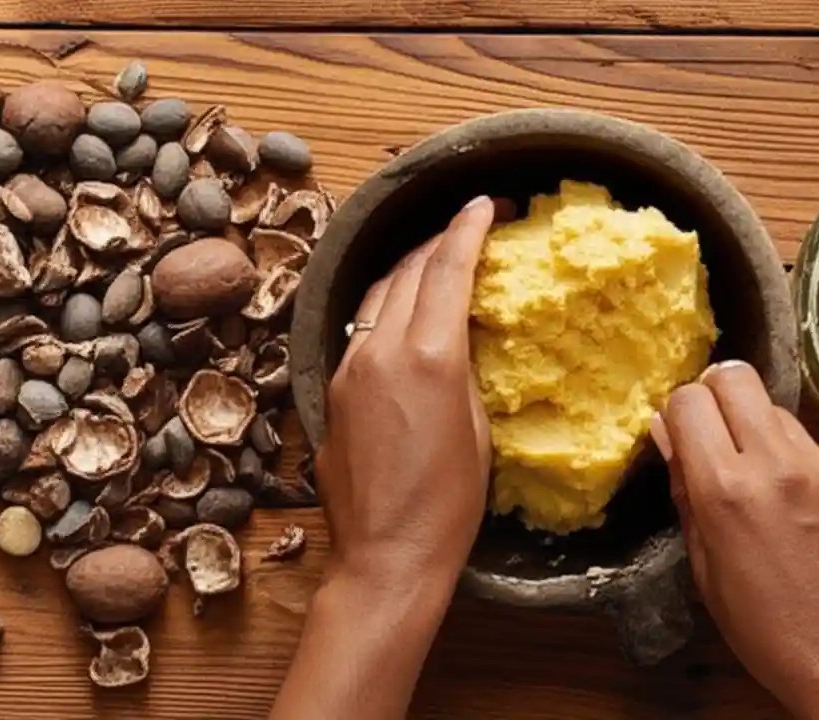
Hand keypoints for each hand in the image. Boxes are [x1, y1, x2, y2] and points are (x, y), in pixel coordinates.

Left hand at [272, 198, 496, 719]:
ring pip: (377, 295)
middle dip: (439, 241)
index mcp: (427, 357)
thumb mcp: (478, 427)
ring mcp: (348, 370)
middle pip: (407, 271)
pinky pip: (361, 329)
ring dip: (408, 269)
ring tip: (437, 261)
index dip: (468, 229)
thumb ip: (463, 368)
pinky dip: (388, 307)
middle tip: (469, 227)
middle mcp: (379, 351)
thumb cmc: (449, 505)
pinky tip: (404, 315)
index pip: (446, 269)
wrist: (386, 556)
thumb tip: (459, 334)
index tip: (485, 204)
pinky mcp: (332, 391)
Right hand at [651, 361, 818, 719]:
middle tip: (719, 428)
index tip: (685, 430)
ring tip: (770, 486)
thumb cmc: (768, 629)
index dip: (680, 411)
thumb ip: (684, 490)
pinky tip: (811, 511)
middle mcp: (778, 466)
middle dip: (718, 394)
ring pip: (779, 413)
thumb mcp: (704, 567)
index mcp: (726, 492)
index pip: (689, 401)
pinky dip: (807, 466)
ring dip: (764, 435)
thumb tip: (664, 431)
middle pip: (736, 378)